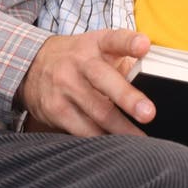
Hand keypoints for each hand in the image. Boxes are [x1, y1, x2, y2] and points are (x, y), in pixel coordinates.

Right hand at [15, 29, 155, 136]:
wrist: (33, 65)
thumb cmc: (79, 58)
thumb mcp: (98, 48)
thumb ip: (124, 60)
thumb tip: (155, 80)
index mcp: (96, 43)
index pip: (114, 39)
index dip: (129, 42)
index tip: (144, 46)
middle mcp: (79, 62)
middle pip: (104, 79)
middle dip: (127, 98)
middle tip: (149, 113)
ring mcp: (65, 86)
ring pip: (96, 112)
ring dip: (121, 130)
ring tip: (141, 141)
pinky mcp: (55, 110)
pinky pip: (82, 130)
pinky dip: (102, 140)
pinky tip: (116, 147)